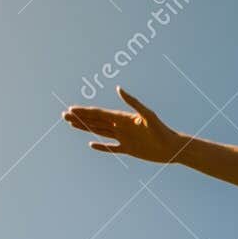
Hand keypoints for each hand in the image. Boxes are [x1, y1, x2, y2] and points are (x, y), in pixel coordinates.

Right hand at [63, 87, 182, 162]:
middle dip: (80, 118)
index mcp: (123, 117)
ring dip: (86, 128)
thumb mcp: (148, 115)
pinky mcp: (129, 150)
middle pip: (96, 121)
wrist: (173, 148)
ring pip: (100, 132)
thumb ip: (133, 102)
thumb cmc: (162, 131)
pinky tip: (91, 144)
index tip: (71, 109)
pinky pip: (112, 148)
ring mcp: (124, 138)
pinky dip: (101, 147)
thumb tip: (118, 88)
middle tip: (64, 115)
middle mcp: (121, 126)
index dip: (85, 112)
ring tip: (72, 124)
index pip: (100, 114)